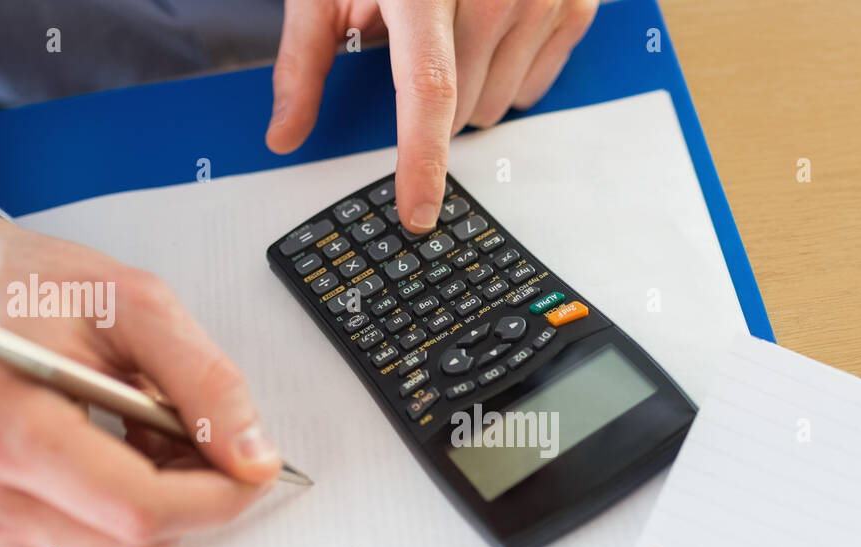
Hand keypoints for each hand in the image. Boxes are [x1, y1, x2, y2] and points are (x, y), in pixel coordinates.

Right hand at [0, 211, 280, 546]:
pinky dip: (121, 511)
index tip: (253, 468)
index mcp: (0, 423)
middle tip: (203, 437)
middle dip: (192, 499)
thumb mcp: (137, 305)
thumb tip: (254, 460)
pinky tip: (112, 454)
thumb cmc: (32, 286)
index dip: (216, 497)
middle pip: (133, 542)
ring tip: (145, 432)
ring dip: (159, 505)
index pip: (138, 508)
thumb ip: (207, 383)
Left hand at [265, 0, 597, 231]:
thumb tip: (285, 134)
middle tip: (419, 43)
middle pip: (462, 108)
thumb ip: (306, 60)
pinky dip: (509, 71)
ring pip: (498, 105)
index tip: (418, 212)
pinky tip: (492, 30)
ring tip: (455, 27)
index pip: (428, 90)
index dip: (422, 160)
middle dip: (433, 97)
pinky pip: (535, 86)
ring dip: (472, 86)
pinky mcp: (575, 1)